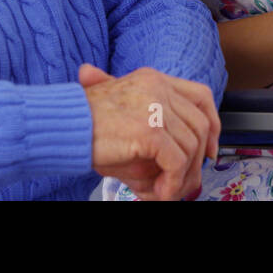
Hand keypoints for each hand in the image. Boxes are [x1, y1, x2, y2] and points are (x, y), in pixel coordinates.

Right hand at [78, 63, 220, 200]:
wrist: (60, 125)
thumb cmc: (84, 124)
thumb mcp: (124, 118)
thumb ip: (153, 130)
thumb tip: (181, 166)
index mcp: (153, 79)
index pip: (200, 95)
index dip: (212, 123)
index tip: (209, 149)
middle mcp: (157, 87)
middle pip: (200, 124)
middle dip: (199, 158)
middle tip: (188, 182)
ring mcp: (155, 106)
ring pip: (191, 147)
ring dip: (183, 177)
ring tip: (164, 192)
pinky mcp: (149, 129)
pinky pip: (176, 162)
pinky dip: (172, 183)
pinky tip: (158, 193)